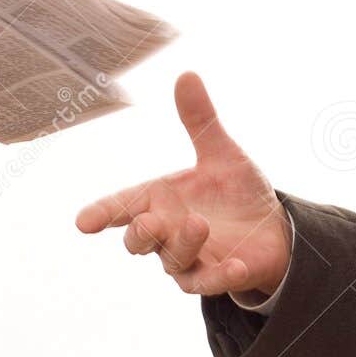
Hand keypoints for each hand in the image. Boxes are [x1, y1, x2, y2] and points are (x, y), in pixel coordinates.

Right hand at [75, 72, 291, 296]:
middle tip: (152, 220)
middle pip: (139, 240)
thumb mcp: (221, 154)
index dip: (102, 213)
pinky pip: (210, 283)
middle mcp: (167, 232)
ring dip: (182, 245)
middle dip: (141, 232)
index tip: (83, 222)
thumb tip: (186, 74)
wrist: (272, 227)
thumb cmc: (236, 192)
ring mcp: (189, 258)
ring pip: (173, 261)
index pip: (122, 206)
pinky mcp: (216, 276)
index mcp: (160, 200)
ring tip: (200, 224)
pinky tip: (234, 266)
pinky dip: (219, 276)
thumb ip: (201, 120)